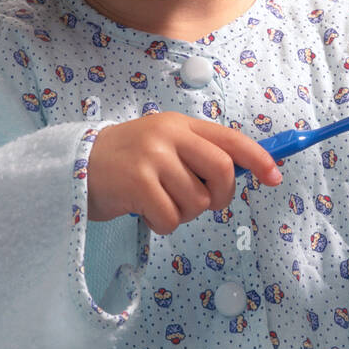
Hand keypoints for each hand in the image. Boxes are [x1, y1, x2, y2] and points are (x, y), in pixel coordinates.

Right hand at [87, 112, 283, 235]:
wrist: (74, 166)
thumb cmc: (126, 161)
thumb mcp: (162, 145)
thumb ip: (198, 154)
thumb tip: (245, 173)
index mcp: (179, 125)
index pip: (230, 139)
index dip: (259, 158)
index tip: (275, 177)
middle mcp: (168, 136)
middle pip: (223, 171)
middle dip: (222, 196)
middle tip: (205, 204)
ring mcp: (152, 158)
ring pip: (197, 202)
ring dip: (184, 214)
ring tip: (160, 203)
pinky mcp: (137, 184)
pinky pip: (172, 219)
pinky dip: (163, 224)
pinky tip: (145, 212)